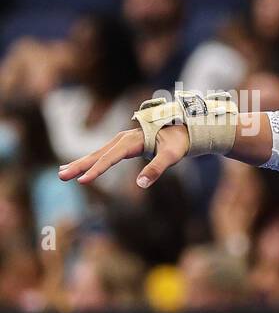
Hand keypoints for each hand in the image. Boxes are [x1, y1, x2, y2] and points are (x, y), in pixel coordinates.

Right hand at [57, 124, 189, 188]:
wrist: (182, 128)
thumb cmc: (178, 142)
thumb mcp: (171, 156)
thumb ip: (157, 169)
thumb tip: (141, 185)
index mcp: (131, 141)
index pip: (110, 158)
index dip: (96, 170)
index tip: (84, 181)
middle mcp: (122, 139)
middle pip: (97, 155)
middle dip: (79, 166)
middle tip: (62, 177)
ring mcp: (120, 141)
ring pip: (96, 154)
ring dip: (80, 164)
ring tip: (62, 173)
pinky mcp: (121, 144)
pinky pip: (102, 154)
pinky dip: (88, 160)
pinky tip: (77, 166)